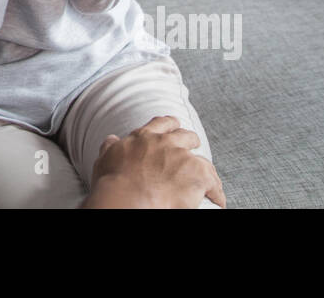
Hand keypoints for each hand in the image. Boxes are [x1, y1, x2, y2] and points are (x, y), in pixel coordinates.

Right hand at [82, 115, 225, 208]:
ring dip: (205, 169)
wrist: (127, 199)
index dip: (169, 124)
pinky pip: (214, 183)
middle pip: (185, 136)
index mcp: (143, 137)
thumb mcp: (105, 157)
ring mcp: (183, 158)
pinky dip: (217, 192)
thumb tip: (112, 139)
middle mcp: (165, 143)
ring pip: (201, 160)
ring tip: (209, 180)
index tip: (174, 125)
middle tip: (193, 147)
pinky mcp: (197, 176)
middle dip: (190, 141)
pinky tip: (218, 200)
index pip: (161, 124)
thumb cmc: (112, 182)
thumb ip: (111, 146)